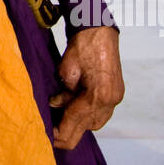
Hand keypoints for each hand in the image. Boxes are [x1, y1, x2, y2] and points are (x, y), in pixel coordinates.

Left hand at [49, 24, 123, 149]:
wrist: (100, 29)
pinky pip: (101, 114)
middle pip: (86, 129)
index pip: (74, 123)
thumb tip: (57, 106)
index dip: (58, 132)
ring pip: (94, 124)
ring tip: (61, 118)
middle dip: (67, 131)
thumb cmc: (83, 45)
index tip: (47, 135)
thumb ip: (63, 94)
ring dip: (77, 124)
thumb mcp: (66, 70)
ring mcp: (115, 98)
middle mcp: (110, 101)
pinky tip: (75, 110)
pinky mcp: (116, 94)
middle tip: (50, 130)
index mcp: (97, 95)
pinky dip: (87, 115)